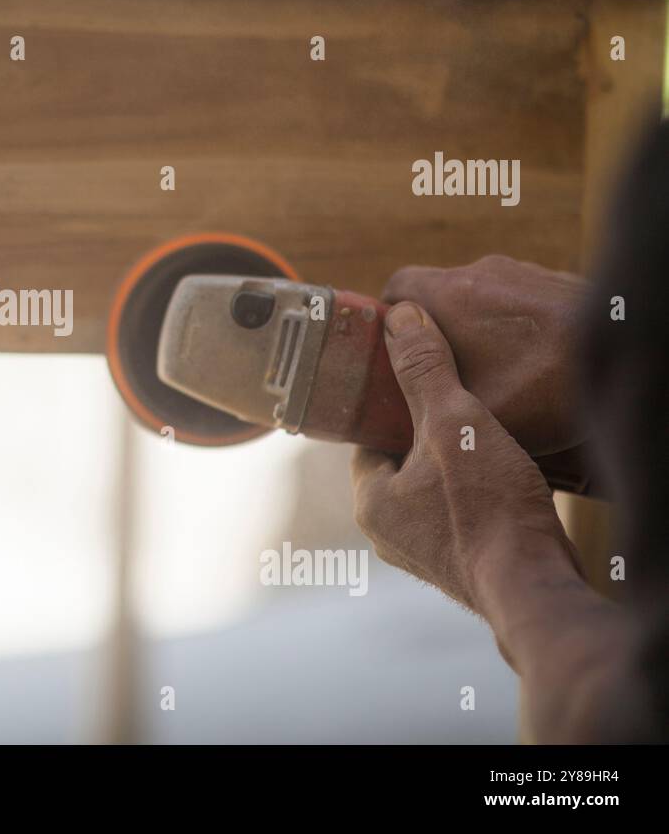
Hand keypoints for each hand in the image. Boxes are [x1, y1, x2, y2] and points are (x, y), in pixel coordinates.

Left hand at [350, 301, 579, 612]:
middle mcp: (387, 533)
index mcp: (369, 501)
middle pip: (399, 461)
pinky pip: (457, 513)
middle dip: (426, 433)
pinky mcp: (461, 565)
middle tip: (458, 403)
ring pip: (430, 488)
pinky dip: (473, 491)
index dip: (392, 405)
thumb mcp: (453, 422)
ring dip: (453, 463)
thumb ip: (424, 370)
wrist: (535, 585)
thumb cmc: (488, 509)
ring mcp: (423, 553)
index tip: (418, 381)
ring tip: (484, 435)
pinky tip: (501, 475)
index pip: (366, 437)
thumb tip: (399, 317)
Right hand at [382, 255, 586, 454]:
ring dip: (481, 332)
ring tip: (498, 378)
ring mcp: (527, 274)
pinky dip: (520, 330)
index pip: (396, 287)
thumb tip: (390, 417)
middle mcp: (483, 272)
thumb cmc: (545, 389)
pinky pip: (524, 304)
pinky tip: (538, 368)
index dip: (389, 318)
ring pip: (485, 301)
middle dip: (438, 335)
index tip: (394, 353)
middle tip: (443, 377)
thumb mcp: (467, 412)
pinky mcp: (562, 283)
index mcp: (449, 295)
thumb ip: (424, 400)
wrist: (635, 357)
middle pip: (441, 297)